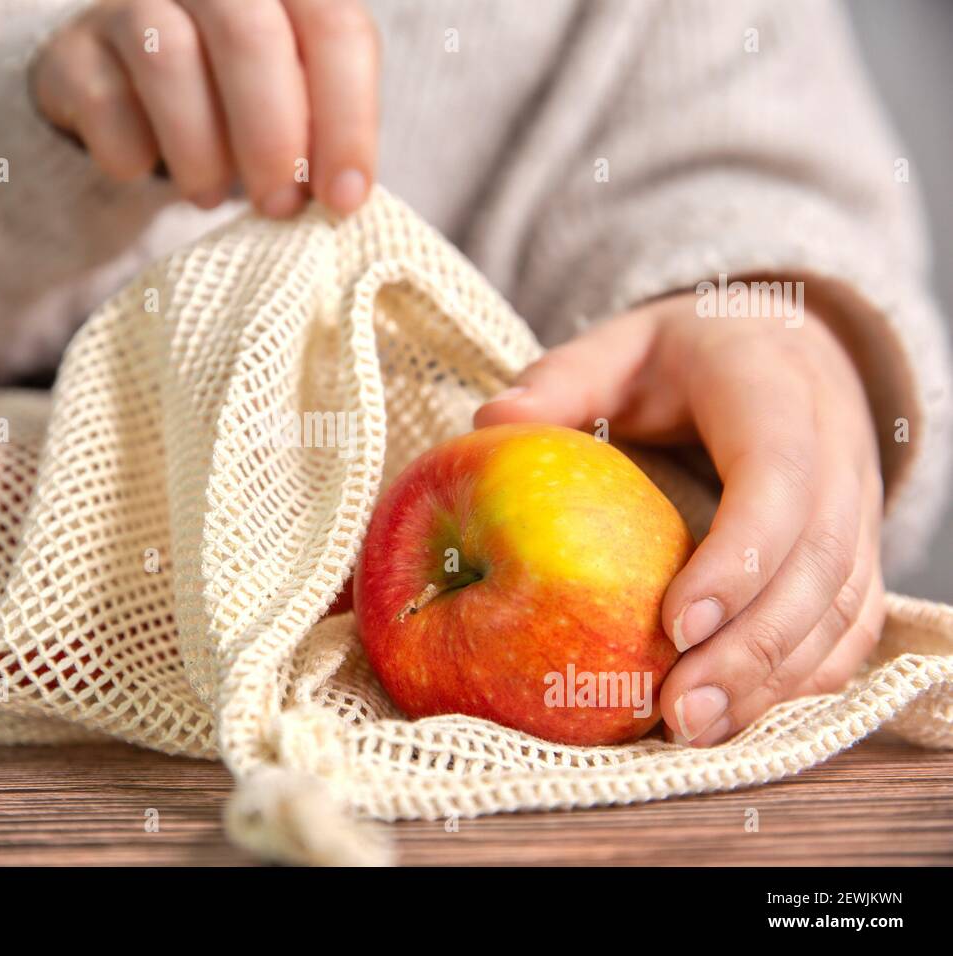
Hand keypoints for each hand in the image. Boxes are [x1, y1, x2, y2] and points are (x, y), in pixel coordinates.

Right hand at [32, 0, 379, 216]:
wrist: (122, 89)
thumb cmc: (231, 99)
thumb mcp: (292, 101)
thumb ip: (322, 129)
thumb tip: (343, 196)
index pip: (335, 26)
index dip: (347, 119)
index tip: (343, 199)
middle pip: (250, 36)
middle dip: (273, 139)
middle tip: (278, 208)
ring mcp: (130, 0)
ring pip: (169, 61)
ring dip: (202, 153)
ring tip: (210, 197)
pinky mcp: (72, 51)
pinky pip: (106, 104)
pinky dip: (133, 155)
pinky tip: (145, 168)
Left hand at [475, 291, 885, 745]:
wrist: (784, 347)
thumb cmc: (684, 358)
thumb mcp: (620, 347)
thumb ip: (561, 381)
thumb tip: (488, 427)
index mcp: (774, 387)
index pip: (778, 477)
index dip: (739, 555)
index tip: (676, 622)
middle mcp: (835, 449)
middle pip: (818, 561)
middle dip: (751, 646)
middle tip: (678, 710)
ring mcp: (856, 506)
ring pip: (841, 605)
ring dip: (775, 678)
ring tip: (695, 730)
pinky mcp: (856, 553)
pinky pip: (849, 625)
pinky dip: (800, 678)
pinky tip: (737, 717)